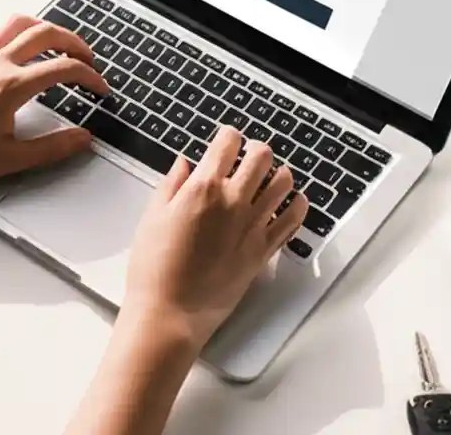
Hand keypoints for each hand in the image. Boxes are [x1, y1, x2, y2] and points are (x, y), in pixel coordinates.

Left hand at [0, 14, 108, 185]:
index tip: (100, 90)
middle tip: (91, 62)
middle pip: (47, 33)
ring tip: (64, 46)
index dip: (90, 77)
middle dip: (77, 44)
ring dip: (50, 29)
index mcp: (11, 87)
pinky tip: (30, 51)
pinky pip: (4, 33)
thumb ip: (53, 148)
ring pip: (23, 24)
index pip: (63, 67)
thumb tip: (83, 138)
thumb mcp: (10, 159)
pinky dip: (25, 32)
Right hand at [122, 127, 309, 348]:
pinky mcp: (264, 250)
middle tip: (249, 156)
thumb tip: (185, 163)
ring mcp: (252, 226)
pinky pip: (293, 220)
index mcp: (203, 188)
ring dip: (278, 174)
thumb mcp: (152, 217)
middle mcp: (233, 201)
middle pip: (261, 156)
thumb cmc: (154, 269)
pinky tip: (293, 202)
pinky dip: (297, 206)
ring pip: (284, 182)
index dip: (228, 136)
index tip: (227, 140)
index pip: (227, 142)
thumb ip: (172, 184)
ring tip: (271, 178)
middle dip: (255, 150)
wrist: (170, 313)